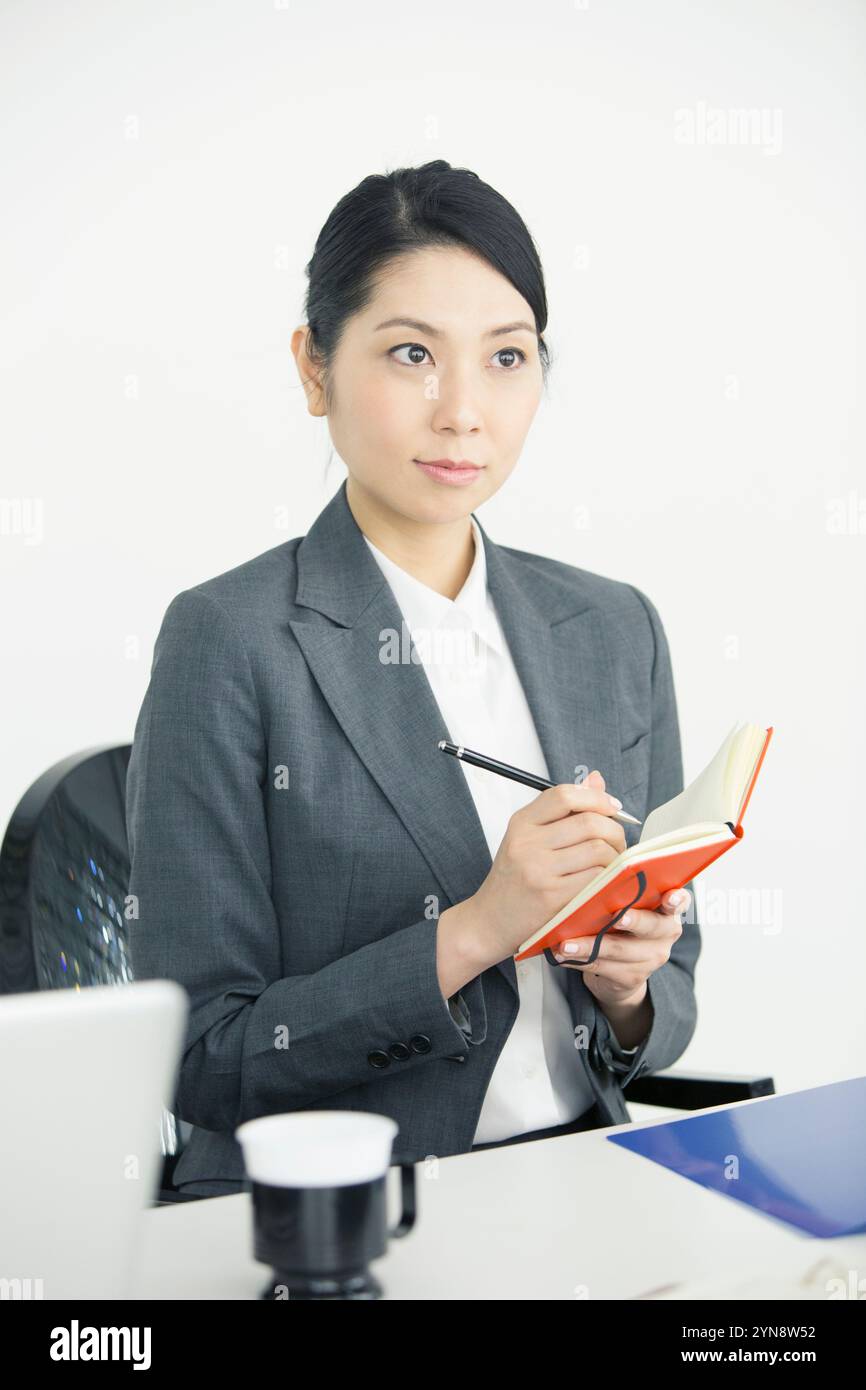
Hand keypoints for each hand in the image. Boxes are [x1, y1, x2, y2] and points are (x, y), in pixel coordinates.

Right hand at [467, 769, 626, 966]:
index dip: (596, 797)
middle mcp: (527, 843)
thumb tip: (597, 780)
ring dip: (615, 856)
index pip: (565, 795)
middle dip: (614, 830)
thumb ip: (564, 810)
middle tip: (617, 841)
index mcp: (521, 823)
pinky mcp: (553, 897)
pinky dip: (608, 877)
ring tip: (611, 863)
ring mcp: (539, 871)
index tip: (612, 808)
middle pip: (589, 822)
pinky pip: (596, 878)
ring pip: (598, 850)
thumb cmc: (513, 878)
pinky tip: (604, 881)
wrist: (489, 920)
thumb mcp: (529, 838)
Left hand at [551, 887, 691, 1011]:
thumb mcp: (631, 909)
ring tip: (566, 944)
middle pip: (651, 926)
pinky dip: (579, 959)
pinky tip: (562, 955)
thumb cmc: (623, 927)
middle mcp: (666, 934)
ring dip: (588, 945)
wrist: (623, 974)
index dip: (677, 899)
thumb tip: (597, 880)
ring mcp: (651, 958)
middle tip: (616, 916)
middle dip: (633, 920)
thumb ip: (625, 895)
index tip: (670, 897)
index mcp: (667, 910)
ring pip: (618, 949)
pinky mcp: (632, 978)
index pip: (679, 901)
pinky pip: (602, 966)